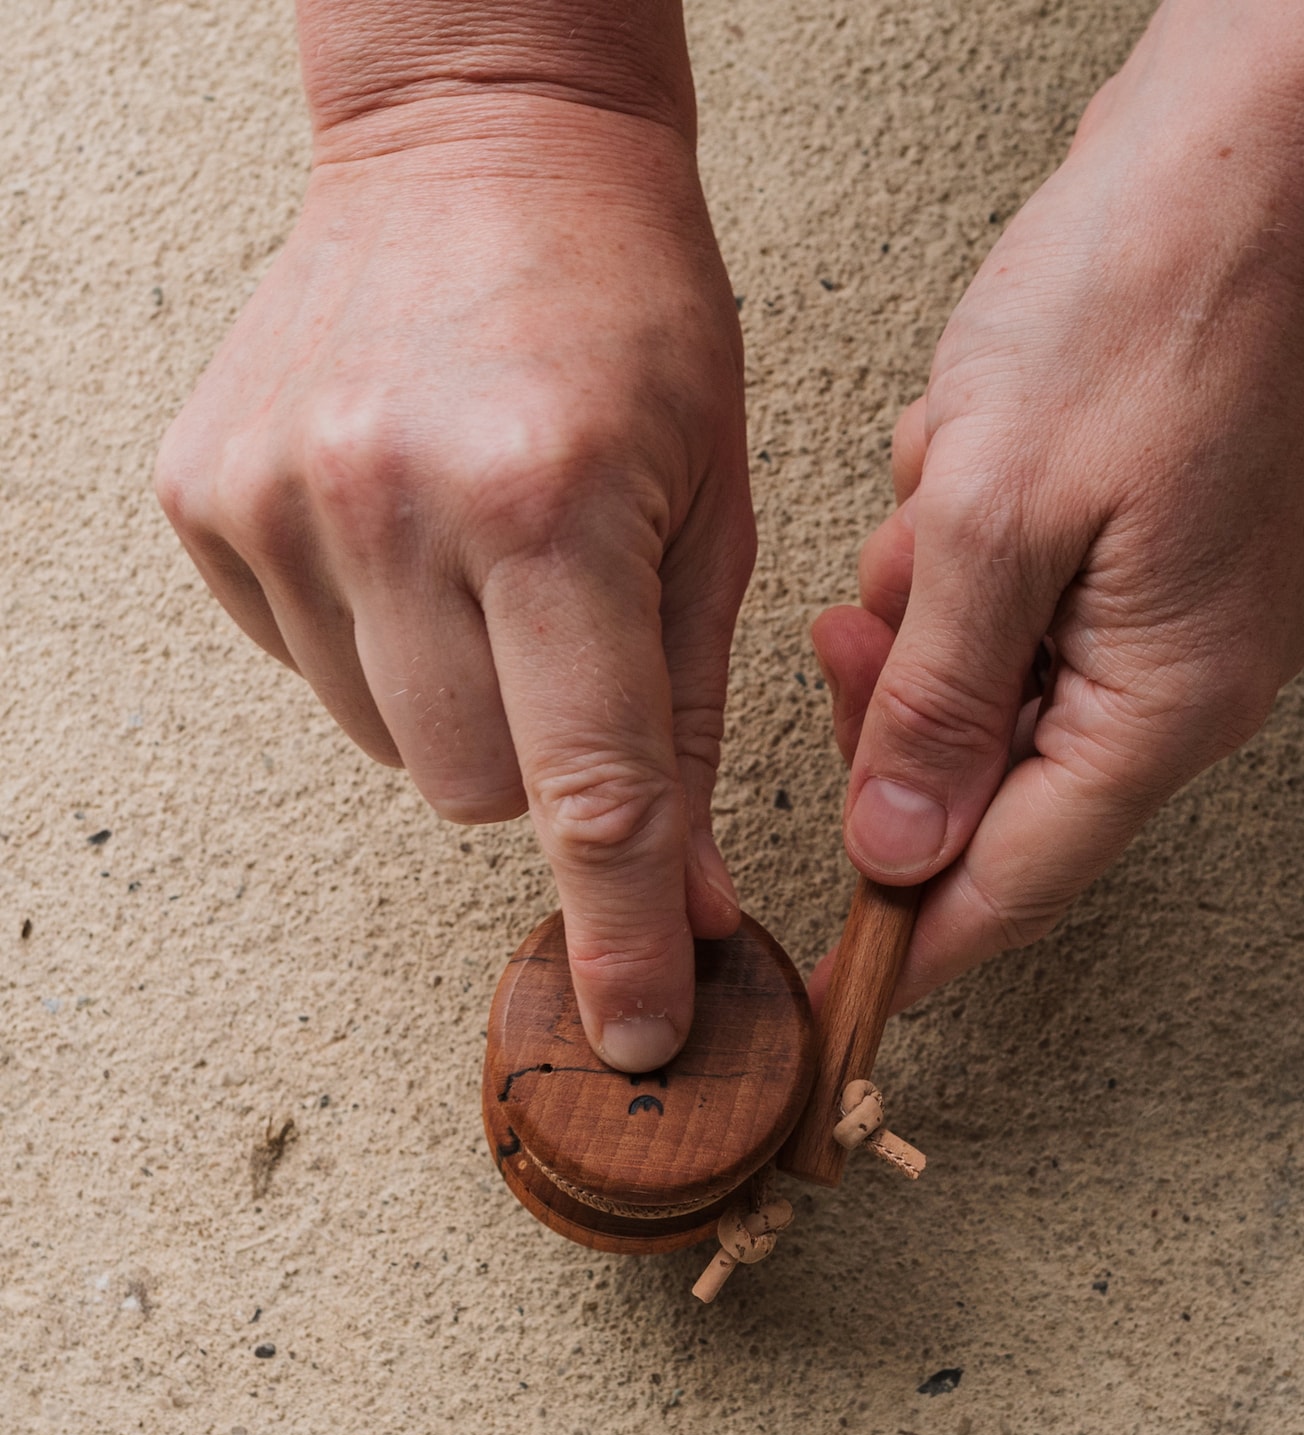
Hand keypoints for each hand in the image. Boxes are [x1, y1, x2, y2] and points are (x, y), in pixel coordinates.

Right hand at [156, 95, 751, 1069]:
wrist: (483, 150)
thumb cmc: (634, 321)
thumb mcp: (713, 515)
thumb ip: (692, 720)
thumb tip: (687, 900)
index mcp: (552, 503)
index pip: (594, 792)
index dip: (622, 935)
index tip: (638, 1030)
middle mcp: (393, 502)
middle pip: (477, 791)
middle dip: (550, 771)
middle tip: (578, 656)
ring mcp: (280, 498)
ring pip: (391, 745)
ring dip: (461, 705)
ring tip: (497, 573)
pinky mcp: (207, 496)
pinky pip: (311, 668)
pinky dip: (379, 645)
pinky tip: (416, 542)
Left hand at [811, 0, 1303, 1009]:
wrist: (1238, 162)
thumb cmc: (1138, 313)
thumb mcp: (993, 521)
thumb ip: (938, 706)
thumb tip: (900, 848)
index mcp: (1165, 702)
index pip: (1018, 880)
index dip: (913, 940)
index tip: (831, 992)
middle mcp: (1182, 682)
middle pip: (998, 788)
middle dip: (905, 715)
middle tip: (862, 633)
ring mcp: (1169, 622)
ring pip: (995, 692)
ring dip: (932, 620)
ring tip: (942, 503)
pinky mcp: (1140, 561)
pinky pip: (1015, 614)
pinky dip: (964, 566)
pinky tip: (966, 479)